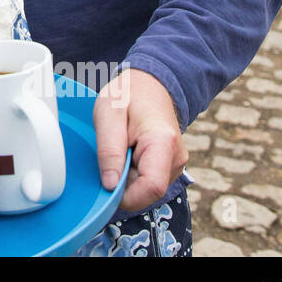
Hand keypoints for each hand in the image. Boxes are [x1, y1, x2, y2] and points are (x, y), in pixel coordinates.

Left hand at [94, 68, 187, 213]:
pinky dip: (132, 175)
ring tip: (120, 150)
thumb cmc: (127, 96)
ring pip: (146, 190)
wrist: (149, 86)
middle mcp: (175, 158)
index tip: (106, 182)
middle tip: (111, 155)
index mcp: (162, 142)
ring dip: (126, 179)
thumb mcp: (108, 114)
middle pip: (146, 192)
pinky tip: (127, 155)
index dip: (126, 195)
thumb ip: (108, 150)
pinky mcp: (169, 168)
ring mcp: (175, 165)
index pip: (151, 187)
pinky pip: (147, 183)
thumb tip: (110, 185)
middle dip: (122, 184)